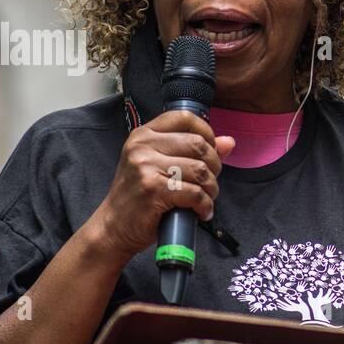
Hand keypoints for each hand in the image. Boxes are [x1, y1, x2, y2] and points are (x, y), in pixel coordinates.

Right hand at [86, 111, 235, 262]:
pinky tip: (200, 212)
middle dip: (214, 166)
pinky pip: (195, 193)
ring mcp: (146, 166)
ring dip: (211, 189)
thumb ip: (193, 152)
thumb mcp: (160, 166)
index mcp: (144, 134)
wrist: (114, 226)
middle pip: (198, 144)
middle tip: (209, 183)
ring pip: (200, 170)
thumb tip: (228, 142)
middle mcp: (142, 146)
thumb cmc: (140, 196)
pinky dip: (204, 205)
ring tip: (205, 199)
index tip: (211, 152)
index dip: (206, 132)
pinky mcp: (153, 189)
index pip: (184, 117)